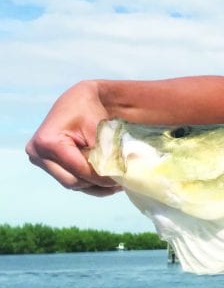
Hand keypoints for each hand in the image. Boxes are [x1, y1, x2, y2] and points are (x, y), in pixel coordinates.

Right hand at [26, 81, 120, 195]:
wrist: (79, 101)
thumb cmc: (90, 111)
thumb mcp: (100, 131)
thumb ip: (105, 155)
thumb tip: (116, 178)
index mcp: (48, 142)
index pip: (78, 169)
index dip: (101, 177)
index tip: (121, 179)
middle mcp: (37, 153)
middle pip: (72, 180)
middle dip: (97, 182)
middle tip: (120, 181)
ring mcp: (40, 160)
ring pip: (71, 184)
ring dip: (94, 185)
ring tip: (116, 182)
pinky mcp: (47, 164)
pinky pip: (69, 180)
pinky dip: (88, 183)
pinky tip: (106, 183)